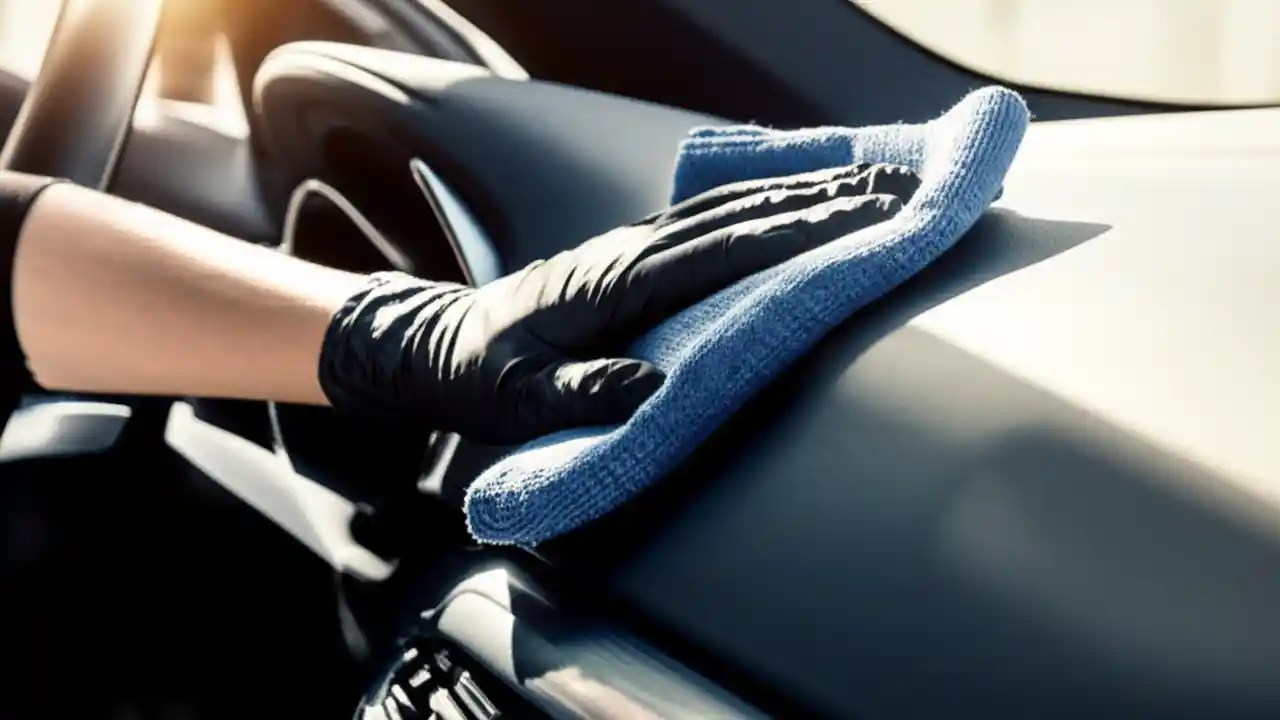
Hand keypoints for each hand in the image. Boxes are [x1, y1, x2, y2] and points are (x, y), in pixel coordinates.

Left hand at [318, 163, 919, 442]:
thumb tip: (648, 389)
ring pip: (730, 206)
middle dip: (824, 200)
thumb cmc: (483, 379)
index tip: (864, 219)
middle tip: (899, 189)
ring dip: (802, 192)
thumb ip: (579, 395)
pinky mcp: (633, 251)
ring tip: (870, 181)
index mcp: (614, 283)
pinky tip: (795, 196)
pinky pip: (710, 215)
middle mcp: (630, 250)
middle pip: (742, 215)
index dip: (796, 234)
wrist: (438, 345)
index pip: (723, 252)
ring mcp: (633, 244)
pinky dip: (763, 199)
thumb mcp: (518, 402)